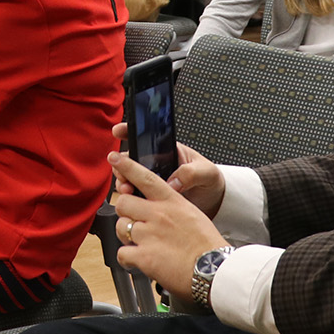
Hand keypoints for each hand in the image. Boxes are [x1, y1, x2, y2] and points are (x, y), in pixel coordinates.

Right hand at [109, 122, 224, 217]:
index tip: (118, 131)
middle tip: (123, 172)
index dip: (129, 131)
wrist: (214, 202)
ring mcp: (152, 181)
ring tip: (127, 189)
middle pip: (130, 159)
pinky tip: (132, 200)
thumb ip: (191, 173)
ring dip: (123, 182)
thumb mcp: (207, 172)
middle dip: (121, 164)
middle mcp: (156, 164)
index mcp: (168, 150)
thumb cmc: (210, 181)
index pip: (145, 137)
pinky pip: (135, 195)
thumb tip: (173, 182)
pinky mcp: (151, 197)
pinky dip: (130, 198)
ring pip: (128, 177)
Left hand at [109, 152, 227, 302]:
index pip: (145, 177)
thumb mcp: (192, 215)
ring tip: (142, 244)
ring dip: (126, 237)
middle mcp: (158, 215)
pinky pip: (122, 253)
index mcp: (172, 202)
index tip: (114, 158)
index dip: (127, 166)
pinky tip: (139, 261)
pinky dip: (127, 259)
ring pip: (120, 227)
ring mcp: (149, 235)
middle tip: (135, 223)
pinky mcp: (144, 256)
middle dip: (125, 213)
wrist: (215, 270)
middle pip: (122, 202)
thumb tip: (154, 208)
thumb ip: (170, 207)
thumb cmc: (208, 246)